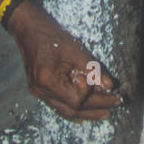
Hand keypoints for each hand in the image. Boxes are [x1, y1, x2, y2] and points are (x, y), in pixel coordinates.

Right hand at [6, 1, 120, 120]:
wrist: (28, 28)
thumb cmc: (52, 35)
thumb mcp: (76, 50)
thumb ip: (94, 69)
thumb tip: (110, 86)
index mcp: (48, 81)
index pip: (76, 100)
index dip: (94, 96)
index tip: (108, 87)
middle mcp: (41, 92)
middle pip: (72, 110)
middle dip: (95, 109)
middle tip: (115, 104)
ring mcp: (38, 93)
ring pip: (65, 111)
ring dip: (86, 113)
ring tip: (104, 113)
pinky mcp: (39, 90)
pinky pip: (58, 106)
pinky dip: (72, 110)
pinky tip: (83, 115)